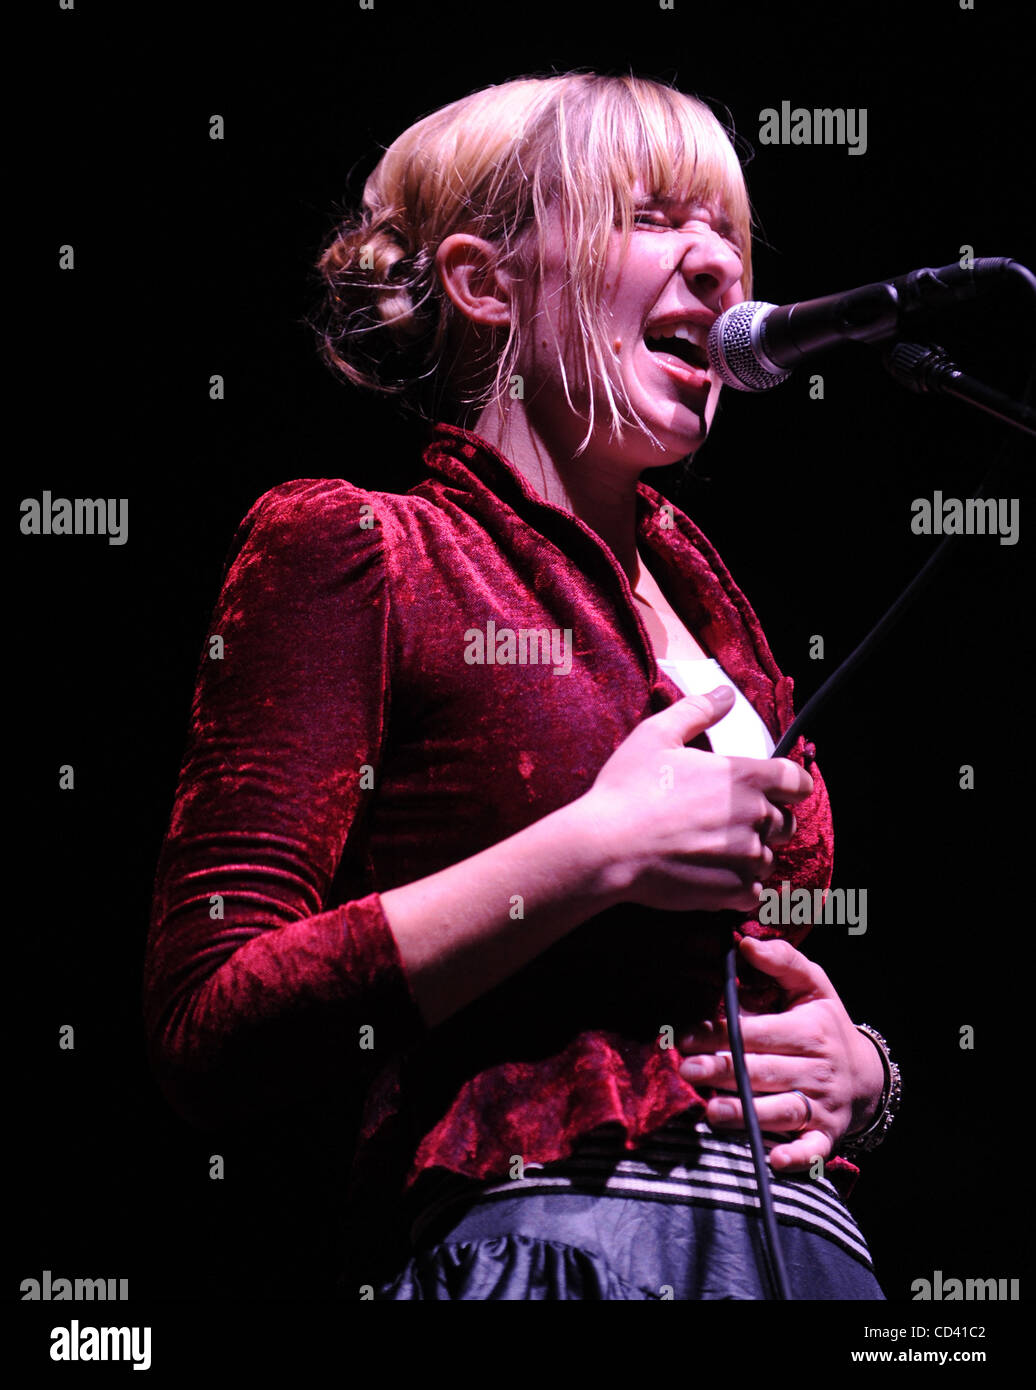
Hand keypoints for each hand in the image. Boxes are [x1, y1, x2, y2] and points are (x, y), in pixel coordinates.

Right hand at [582, 689, 812, 914]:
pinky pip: (752, 892)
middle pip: (785, 823)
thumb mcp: (656, 735)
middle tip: (726, 820)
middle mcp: (753, 817)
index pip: (799, 781)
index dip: (790, 785)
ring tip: (710, 849)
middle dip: (765, 821)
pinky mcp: (730, 891)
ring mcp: (744, 858)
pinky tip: (708, 875)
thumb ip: (697, 711)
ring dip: (748, 856)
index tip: (773, 789)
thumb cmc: (627, 790)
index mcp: (743, 777)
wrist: (603, 848)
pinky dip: (737, 887)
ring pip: (767, 859)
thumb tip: (726, 693)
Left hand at [675, 936, 885, 1170]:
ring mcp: (821, 1105)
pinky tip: (772, 1161)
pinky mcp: (826, 1134)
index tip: (687, 1036)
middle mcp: (817, 1069)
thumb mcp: (812, 985)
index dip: (722, 1033)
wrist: (865, 1073)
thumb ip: (781, 962)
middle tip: (687, 1070)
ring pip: (781, 1110)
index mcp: (809, 1031)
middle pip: (764, 1072)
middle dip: (724, 1071)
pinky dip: (796, 1157)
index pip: (759, 1034)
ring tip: (712, 1113)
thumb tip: (744, 943)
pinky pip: (813, 1149)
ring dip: (747, 1113)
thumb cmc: (824, 1023)